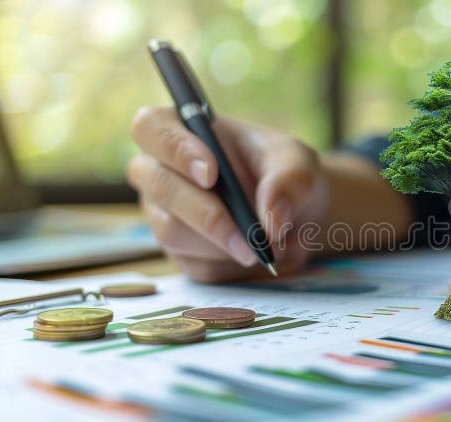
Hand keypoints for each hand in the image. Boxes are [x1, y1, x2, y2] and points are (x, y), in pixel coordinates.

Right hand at [128, 107, 328, 281]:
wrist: (298, 216)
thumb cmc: (286, 175)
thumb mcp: (299, 165)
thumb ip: (289, 181)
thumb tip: (271, 219)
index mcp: (182, 129)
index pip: (152, 127)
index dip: (174, 149)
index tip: (212, 173)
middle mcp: (160, 170)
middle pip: (158, 186)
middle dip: (207, 214)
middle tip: (251, 235)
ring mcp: (163, 213)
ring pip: (172, 232)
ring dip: (224, 244)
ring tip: (267, 244)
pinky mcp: (178, 251)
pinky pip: (195, 264)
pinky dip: (232, 265)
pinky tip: (257, 255)